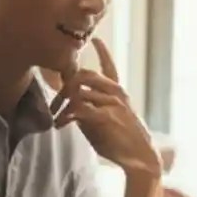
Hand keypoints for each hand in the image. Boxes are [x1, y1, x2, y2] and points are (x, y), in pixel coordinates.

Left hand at [50, 38, 161, 176]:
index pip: (110, 68)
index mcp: (118, 93)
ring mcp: (112, 104)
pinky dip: (64, 116)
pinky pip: (78, 108)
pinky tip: (61, 125)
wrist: (140, 157)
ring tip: (56, 118)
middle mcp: (116, 94)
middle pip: (84, 74)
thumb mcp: (107, 119)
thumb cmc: (123, 142)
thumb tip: (71, 101)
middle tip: (55, 103)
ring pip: (78, 91)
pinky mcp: (106, 116)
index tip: (96, 38)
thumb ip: (91, 106)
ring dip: (61, 105)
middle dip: (64, 86)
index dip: (103, 52)